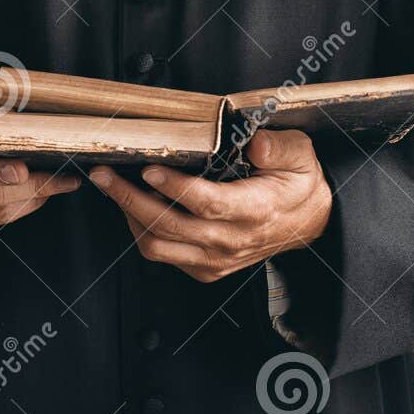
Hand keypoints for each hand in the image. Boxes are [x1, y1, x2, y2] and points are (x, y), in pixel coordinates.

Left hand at [87, 128, 331, 282]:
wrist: (309, 223)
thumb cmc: (298, 185)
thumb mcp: (301, 155)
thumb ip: (279, 147)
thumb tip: (256, 145)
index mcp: (254, 211)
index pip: (207, 203)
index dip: (174, 187)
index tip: (149, 168)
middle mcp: (231, 240)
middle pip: (169, 226)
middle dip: (129, 199)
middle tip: (105, 174)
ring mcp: (215, 259)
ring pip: (158, 246)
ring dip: (129, 217)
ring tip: (112, 187)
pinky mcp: (205, 268)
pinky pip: (164, 255)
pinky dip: (142, 232)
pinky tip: (133, 206)